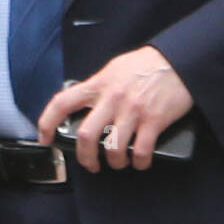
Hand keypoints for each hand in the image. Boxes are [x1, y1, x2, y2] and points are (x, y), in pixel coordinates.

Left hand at [36, 45, 192, 171]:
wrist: (179, 60)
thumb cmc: (146, 65)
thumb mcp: (114, 69)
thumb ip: (99, 87)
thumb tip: (85, 105)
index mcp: (99, 84)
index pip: (62, 102)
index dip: (47, 122)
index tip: (45, 137)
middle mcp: (112, 98)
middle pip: (86, 135)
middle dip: (85, 157)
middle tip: (90, 164)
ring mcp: (133, 110)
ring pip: (113, 148)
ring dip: (115, 162)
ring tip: (118, 162)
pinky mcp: (154, 121)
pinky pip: (142, 151)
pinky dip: (140, 162)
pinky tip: (140, 161)